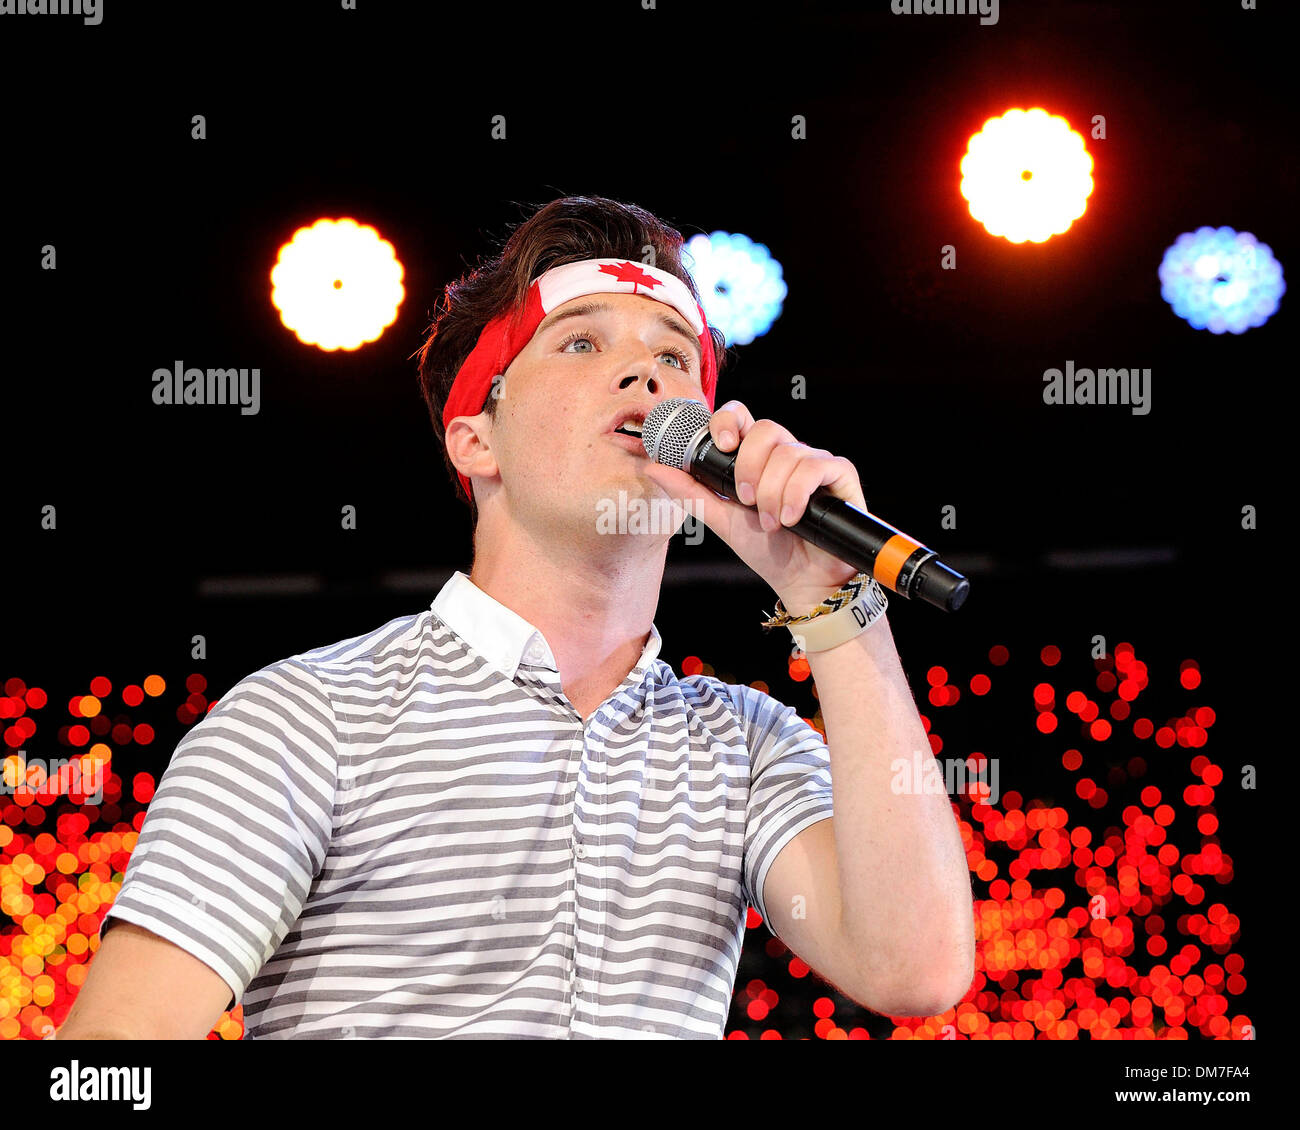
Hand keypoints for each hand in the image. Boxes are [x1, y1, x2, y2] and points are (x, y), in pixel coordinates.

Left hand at [640, 399, 868, 614]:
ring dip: (772, 494)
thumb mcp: (721, 520)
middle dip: (749, 467)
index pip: (741, 416)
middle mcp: (786, 453)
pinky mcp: (840, 474)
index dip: (728, 421)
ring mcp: (813, 462)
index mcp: (756, 458)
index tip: (721, 445)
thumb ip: (690, 492)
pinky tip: (791, 518)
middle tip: (746, 501)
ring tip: (772, 523)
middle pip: (765, 428)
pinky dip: (796, 494)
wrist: (801, 583)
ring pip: (788, 452)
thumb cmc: (767, 550)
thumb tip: (653, 467)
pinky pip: (815, 466)